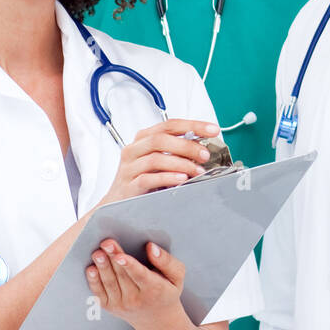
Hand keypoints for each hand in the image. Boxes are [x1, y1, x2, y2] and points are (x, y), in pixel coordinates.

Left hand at [85, 239, 187, 329]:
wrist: (157, 320)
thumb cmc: (166, 292)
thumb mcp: (176, 276)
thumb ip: (167, 261)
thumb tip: (151, 247)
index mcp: (154, 289)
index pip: (140, 275)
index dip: (129, 265)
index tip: (120, 255)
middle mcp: (136, 299)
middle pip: (122, 276)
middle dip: (113, 258)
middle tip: (106, 243)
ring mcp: (121, 304)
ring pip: (109, 282)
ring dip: (102, 267)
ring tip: (97, 253)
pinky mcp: (110, 307)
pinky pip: (99, 293)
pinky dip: (94, 281)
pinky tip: (91, 269)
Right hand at [96, 117, 219, 207]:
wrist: (117, 203)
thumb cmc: (141, 179)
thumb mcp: (159, 161)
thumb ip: (177, 152)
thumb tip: (203, 149)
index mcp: (144, 138)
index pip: (170, 125)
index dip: (193, 125)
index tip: (213, 129)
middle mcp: (134, 150)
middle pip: (161, 140)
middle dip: (187, 146)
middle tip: (205, 154)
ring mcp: (129, 168)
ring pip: (155, 159)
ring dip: (181, 164)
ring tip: (197, 171)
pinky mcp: (129, 185)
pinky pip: (148, 179)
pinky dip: (167, 178)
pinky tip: (181, 179)